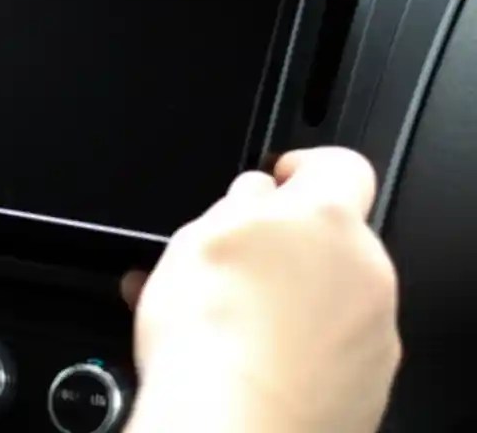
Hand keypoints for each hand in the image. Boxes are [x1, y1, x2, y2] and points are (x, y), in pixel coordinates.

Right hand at [121, 148, 400, 432]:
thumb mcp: (198, 237)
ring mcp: (373, 329)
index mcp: (325, 218)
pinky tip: (251, 358)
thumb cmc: (211, 336)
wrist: (236, 425)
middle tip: (235, 265)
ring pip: (332, 296)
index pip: (339, 165)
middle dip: (288, 245)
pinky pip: (335, 347)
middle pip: (333, 237)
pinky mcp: (368, 380)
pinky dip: (300, 346)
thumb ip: (238, 205)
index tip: (278, 182)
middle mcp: (365, 269)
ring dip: (290, 299)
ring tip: (229, 322)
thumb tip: (253, 196)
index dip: (304, 170)